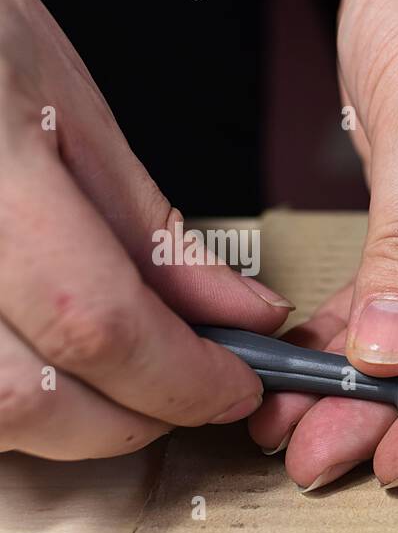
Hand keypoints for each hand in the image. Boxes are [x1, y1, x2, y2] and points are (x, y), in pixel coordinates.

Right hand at [0, 0, 293, 458]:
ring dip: (64, 423)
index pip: (96, 326)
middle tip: (185, 394)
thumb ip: (153, 231)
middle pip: (26, 398)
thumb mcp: (72, 109)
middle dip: (128, 419)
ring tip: (120, 384)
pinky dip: (13, 396)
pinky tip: (48, 368)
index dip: (181, 378)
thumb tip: (240, 315)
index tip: (233, 386)